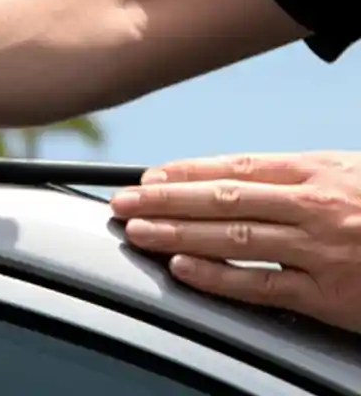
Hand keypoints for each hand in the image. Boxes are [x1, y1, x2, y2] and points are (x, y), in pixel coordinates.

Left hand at [110, 152, 360, 332]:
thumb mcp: (350, 175)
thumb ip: (299, 177)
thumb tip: (238, 176)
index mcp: (319, 171)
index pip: (237, 167)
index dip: (187, 172)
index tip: (149, 176)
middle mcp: (315, 206)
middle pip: (224, 199)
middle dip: (166, 201)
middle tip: (124, 203)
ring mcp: (320, 250)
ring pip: (233, 239)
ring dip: (177, 236)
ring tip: (138, 232)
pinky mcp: (328, 294)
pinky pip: (261, 285)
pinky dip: (217, 277)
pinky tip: (182, 270)